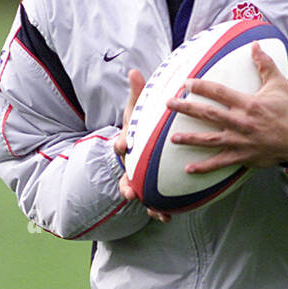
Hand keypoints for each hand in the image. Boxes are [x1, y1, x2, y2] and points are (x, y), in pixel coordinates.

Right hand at [115, 68, 170, 221]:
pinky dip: (157, 211)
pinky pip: (153, 202)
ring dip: (143, 202)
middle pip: (124, 175)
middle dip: (126, 183)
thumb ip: (137, 94)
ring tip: (151, 210)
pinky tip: (166, 217)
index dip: (122, 144)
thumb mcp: (137, 109)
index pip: (121, 143)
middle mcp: (129, 164)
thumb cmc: (139, 125)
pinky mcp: (149, 188)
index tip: (125, 144)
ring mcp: (137, 178)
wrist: (139, 143)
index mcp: (127, 143)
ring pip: (137, 192)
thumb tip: (134, 71)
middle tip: (129, 190)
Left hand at [165, 42, 287, 173]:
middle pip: (209, 114)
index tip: (186, 83)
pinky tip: (188, 168)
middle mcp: (241, 123)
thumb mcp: (278, 85)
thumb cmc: (287, 112)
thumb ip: (265, 64)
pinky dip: (203, 167)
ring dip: (190, 139)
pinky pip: (219, 163)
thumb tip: (255, 44)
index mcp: (248, 104)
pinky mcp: (242, 157)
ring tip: (172, 137)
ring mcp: (240, 142)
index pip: (220, 93)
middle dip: (187, 109)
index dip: (201, 87)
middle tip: (169, 104)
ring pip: (210, 140)